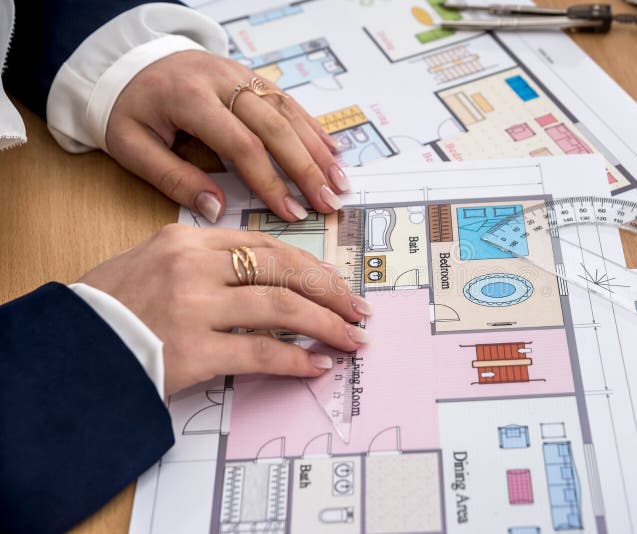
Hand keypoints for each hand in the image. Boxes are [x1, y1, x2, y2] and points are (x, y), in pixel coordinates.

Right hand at [79, 224, 370, 395]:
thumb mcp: (155, 259)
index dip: (310, 266)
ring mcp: (194, 308)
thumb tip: (265, 272)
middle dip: (330, 292)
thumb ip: (207, 258)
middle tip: (358, 308)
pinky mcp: (193, 352)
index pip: (267, 246)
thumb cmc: (113, 304)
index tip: (335, 282)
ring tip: (352, 338)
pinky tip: (317, 365)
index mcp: (188, 239)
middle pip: (283, 271)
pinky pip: (260, 353)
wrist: (72, 345)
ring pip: (281, 309)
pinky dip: (295, 360)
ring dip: (325, 325)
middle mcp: (195, 265)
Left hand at [106, 50, 349, 222]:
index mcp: (190, 98)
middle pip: (275, 127)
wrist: (126, 60)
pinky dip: (313, 126)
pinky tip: (332, 150)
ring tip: (339, 182)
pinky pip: (288, 101)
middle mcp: (222, 81)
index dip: (270, 181)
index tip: (291, 213)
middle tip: (328, 201)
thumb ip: (173, 178)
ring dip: (318, 149)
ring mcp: (241, 74)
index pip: (241, 145)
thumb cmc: (128, 108)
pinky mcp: (251, 76)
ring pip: (288, 112)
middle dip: (306, 167)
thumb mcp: (132, 146)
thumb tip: (216, 209)